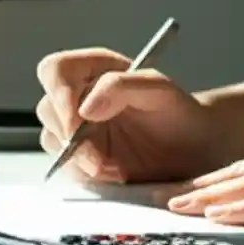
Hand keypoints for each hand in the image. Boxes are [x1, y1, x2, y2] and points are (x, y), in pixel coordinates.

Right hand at [35, 47, 222, 183]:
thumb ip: (121, 86)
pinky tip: (115, 174)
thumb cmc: (180, 112)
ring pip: (52, 140)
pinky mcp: (80, 157)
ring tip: (115, 169)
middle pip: (48, 109)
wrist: (195, 148)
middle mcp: (78, 96)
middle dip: (70, 137)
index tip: (78, 121)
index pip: (55, 71)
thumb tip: (85, 108)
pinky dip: (86, 174)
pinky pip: (66, 166)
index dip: (58, 94)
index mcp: (92, 69)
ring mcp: (76, 128)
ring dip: (78, 159)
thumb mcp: (160, 90)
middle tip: (99, 159)